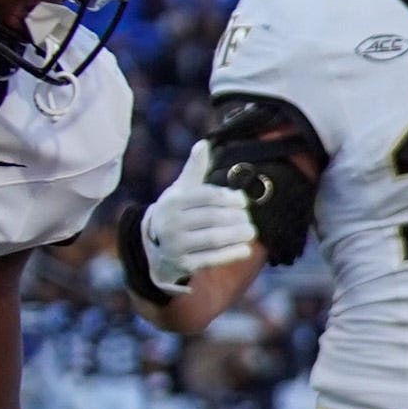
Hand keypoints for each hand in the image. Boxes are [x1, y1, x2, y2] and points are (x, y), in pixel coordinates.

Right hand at [140, 145, 258, 291]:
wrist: (156, 247)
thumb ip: (195, 169)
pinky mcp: (183, 264)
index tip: (243, 201)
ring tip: (251, 232)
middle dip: (235, 218)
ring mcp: (176, 245)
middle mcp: (171, 223)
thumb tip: (204, 144)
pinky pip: (211, 259)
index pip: (206, 197)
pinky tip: (245, 250)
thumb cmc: (177, 212)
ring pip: (212, 239)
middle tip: (249, 219)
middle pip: (211, 218)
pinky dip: (230, 254)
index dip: (228, 198)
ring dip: (236, 235)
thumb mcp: (181, 190)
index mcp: (173, 202)